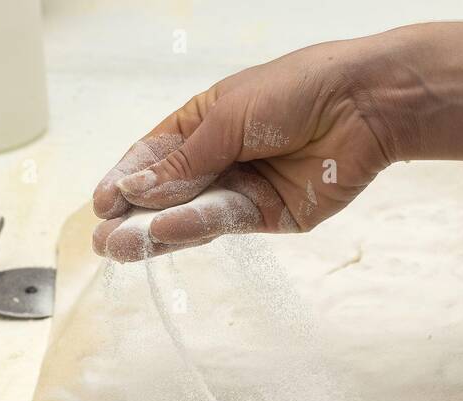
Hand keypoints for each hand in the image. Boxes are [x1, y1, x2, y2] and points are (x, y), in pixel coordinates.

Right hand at [91, 37, 398, 261]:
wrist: (362, 106)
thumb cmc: (297, 91)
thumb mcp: (227, 118)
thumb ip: (185, 160)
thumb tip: (137, 190)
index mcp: (206, 123)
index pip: (155, 155)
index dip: (126, 179)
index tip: (100, 203)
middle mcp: (223, 158)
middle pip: (170, 193)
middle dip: (135, 216)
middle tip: (101, 239)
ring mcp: (246, 189)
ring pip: (193, 215)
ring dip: (156, 231)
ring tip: (118, 247)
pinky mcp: (271, 216)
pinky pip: (225, 223)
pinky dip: (193, 228)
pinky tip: (162, 233)